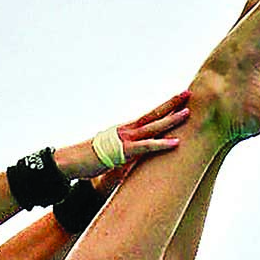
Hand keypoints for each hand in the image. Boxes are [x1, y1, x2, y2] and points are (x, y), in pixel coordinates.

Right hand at [56, 92, 190, 179]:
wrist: (70, 162)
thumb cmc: (89, 162)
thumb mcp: (113, 159)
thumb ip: (127, 159)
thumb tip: (135, 165)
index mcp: (125, 130)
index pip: (148, 116)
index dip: (164, 107)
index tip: (178, 99)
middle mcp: (126, 130)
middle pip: (153, 114)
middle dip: (171, 104)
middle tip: (189, 94)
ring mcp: (124, 139)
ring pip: (152, 127)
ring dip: (171, 120)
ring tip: (188, 113)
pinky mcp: (122, 151)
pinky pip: (146, 147)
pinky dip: (161, 144)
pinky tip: (176, 142)